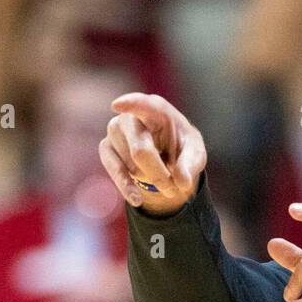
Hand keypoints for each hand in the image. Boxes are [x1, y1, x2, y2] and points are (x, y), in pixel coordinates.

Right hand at [100, 93, 206, 215]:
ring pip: (131, 165)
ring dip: (149, 180)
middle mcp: (131, 117)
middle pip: (141, 150)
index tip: (117, 105)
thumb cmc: (181, 147)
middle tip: (173, 190)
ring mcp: (115, 131)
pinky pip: (115, 171)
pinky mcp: (106, 148)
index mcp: (156, 110)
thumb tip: (182, 181)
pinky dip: (127, 187)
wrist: (166, 156)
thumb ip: (190, 165)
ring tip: (163, 180)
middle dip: (158, 175)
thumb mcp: (195, 154)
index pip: (142, 103)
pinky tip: (137, 198)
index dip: (130, 104)